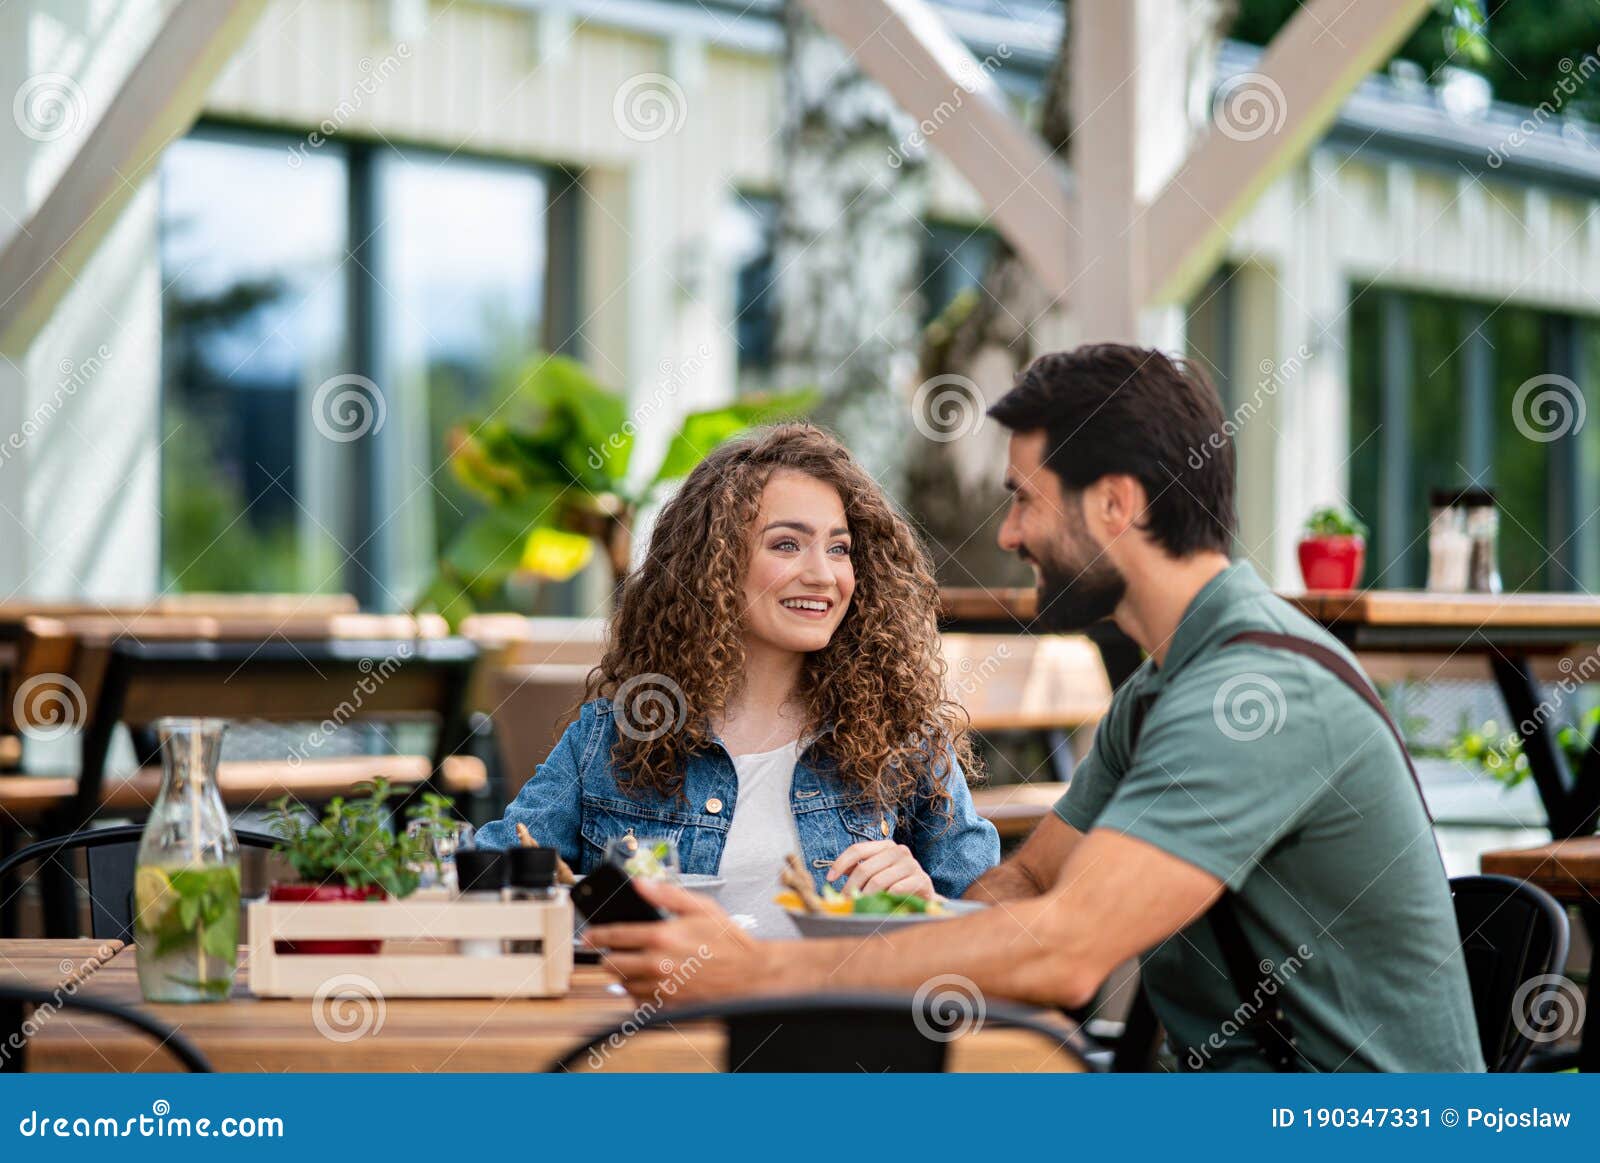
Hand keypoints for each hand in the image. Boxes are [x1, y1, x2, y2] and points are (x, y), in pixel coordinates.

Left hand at [584, 879, 777, 1002]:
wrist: (749, 976)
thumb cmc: (729, 941)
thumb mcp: (701, 907)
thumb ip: (667, 894)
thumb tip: (639, 884)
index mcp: (662, 936)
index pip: (614, 936)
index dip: (595, 935)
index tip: (587, 936)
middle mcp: (657, 965)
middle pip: (611, 964)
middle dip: (609, 956)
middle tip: (615, 951)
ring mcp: (661, 988)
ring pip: (623, 984)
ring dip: (623, 975)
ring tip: (635, 965)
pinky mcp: (668, 1006)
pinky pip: (638, 1002)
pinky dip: (638, 992)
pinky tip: (649, 982)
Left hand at [827, 840, 934, 898]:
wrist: (924, 897)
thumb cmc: (895, 884)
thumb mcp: (876, 873)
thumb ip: (858, 869)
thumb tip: (833, 874)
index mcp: (885, 845)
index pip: (857, 850)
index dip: (840, 863)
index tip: (829, 878)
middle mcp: (899, 851)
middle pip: (865, 868)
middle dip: (851, 888)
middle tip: (844, 902)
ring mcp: (912, 864)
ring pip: (878, 881)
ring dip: (865, 897)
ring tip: (859, 906)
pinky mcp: (921, 880)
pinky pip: (895, 891)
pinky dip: (884, 900)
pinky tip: (880, 906)